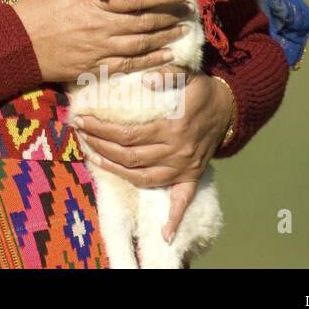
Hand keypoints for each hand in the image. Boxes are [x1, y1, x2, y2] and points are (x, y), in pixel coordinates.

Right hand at [13, 0, 193, 84]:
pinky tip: (165, 57)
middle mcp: (99, 26)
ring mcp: (98, 49)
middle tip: (188, 11)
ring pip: (141, 44)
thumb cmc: (33, 13)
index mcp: (91, 2)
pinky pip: (127, 65)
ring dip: (165, 38)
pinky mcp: (93, 67)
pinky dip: (149, 62)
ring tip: (182, 31)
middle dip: (169, 16)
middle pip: (144, 21)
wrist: (12, 44)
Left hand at [71, 70, 234, 241]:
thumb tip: (145, 81)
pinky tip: (164, 234)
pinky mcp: (191, 176)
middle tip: (79, 133)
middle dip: (99, 145)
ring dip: (114, 169)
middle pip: (129, 156)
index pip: (128, 134)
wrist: (229, 107)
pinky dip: (174, 218)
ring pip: (143, 177)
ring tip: (91, 155)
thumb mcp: (187, 75)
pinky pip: (183, 201)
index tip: (81, 120)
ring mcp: (184, 167)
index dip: (101, 129)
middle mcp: (177, 152)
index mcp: (173, 128)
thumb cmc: (202, 90)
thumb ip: (166, 76)